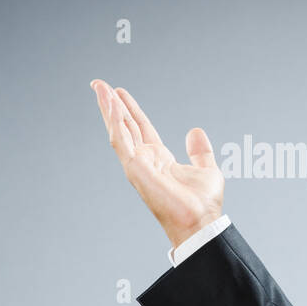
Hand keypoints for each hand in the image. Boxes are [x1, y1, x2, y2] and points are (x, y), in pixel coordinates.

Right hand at [90, 79, 224, 249]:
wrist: (201, 221)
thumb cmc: (203, 204)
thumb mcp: (207, 169)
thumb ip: (200, 151)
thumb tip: (195, 131)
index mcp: (159, 158)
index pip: (140, 127)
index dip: (130, 109)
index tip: (119, 92)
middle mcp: (145, 160)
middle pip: (125, 125)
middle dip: (112, 105)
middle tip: (99, 84)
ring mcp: (137, 164)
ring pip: (119, 130)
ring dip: (108, 109)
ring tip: (100, 88)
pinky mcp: (135, 168)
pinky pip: (121, 140)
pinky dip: (114, 122)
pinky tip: (109, 105)